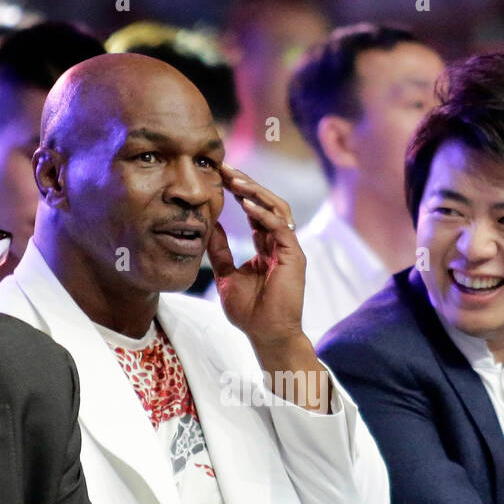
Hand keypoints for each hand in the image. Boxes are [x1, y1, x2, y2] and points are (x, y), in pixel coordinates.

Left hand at [209, 164, 306, 349]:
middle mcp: (280, 243)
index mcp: (266, 245)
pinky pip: (280, 227)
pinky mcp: (294, 256)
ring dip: (256, 192)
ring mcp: (289, 248)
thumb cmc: (250, 312)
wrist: (266, 335)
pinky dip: (264, 214)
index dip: (239, 192)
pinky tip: (246, 205)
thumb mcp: (227, 274)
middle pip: (266, 203)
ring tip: (235, 180)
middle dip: (246, 184)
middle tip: (225, 168)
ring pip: (277, 208)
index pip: (254, 210)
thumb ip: (220, 250)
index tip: (218, 177)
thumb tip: (208, 225)